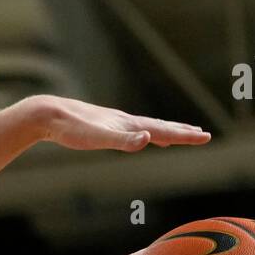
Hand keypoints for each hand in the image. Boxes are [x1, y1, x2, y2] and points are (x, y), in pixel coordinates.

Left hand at [30, 95, 211, 150]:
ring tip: (179, 134)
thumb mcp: (98, 138)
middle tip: (202, 134)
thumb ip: (123, 140)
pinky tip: (141, 136)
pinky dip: (144, 133)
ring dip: (166, 131)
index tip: (206, 137)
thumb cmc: (72, 129)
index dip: (185, 136)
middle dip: (182, 132)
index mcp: (128, 125)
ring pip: (147, 127)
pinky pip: (132, 130)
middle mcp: (125, 121)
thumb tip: (148, 138)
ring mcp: (115, 122)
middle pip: (160, 126)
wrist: (49, 114)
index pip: (163, 131)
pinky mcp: (103, 125)